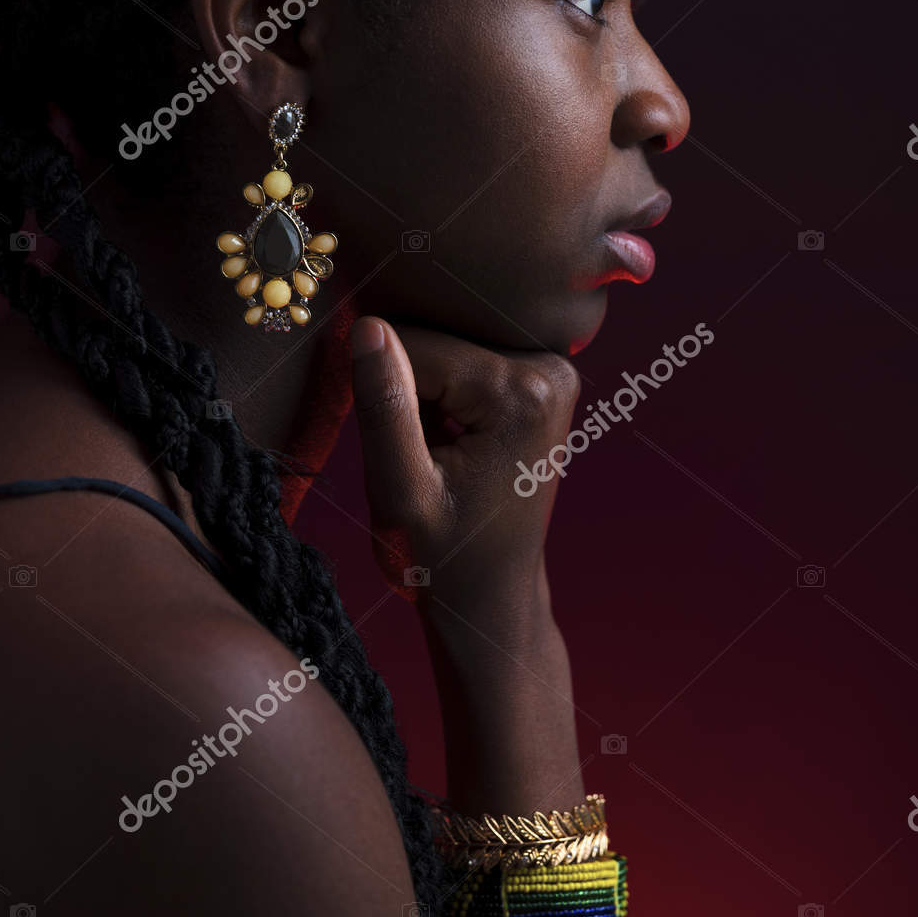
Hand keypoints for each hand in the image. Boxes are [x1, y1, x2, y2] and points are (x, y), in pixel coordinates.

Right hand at [348, 316, 581, 614]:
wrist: (492, 591)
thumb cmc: (446, 553)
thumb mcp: (403, 490)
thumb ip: (385, 407)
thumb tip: (367, 326)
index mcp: (522, 392)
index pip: (415, 346)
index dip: (385, 392)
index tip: (401, 451)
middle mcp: (548, 368)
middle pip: (436, 339)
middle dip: (410, 388)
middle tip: (424, 454)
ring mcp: (550, 372)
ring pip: (446, 346)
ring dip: (425, 391)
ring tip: (440, 451)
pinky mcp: (540, 379)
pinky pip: (465, 360)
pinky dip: (445, 394)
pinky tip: (454, 439)